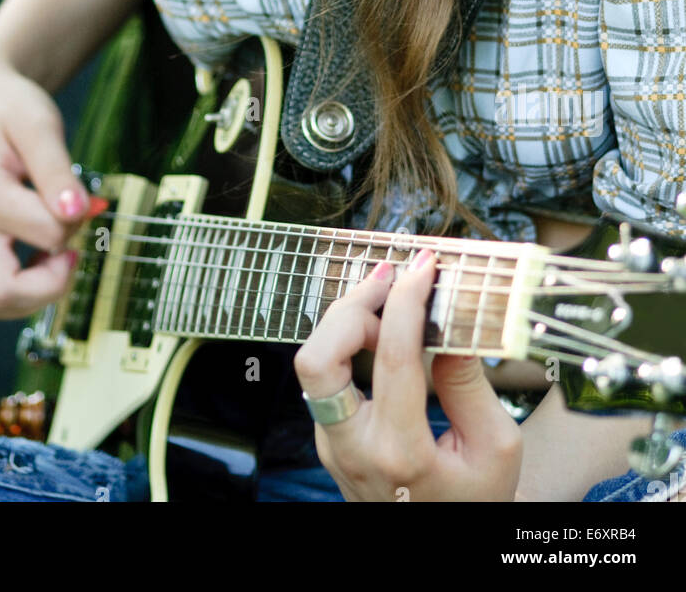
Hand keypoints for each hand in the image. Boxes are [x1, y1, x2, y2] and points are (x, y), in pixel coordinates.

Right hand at [0, 56, 98, 319]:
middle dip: (50, 284)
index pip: (44, 234)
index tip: (87, 202)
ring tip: (59, 255)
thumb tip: (78, 214)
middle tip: (73, 250)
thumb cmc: (10, 109)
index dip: (76, 222)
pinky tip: (46, 256)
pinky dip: (22, 290)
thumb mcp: (39, 124)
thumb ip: (57, 170)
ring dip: (34, 295)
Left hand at [293, 250, 522, 501]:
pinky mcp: (327, 436)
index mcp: (401, 453)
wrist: (442, 542)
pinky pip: (326, 374)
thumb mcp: (496, 447)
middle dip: (351, 306)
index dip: (407, 300)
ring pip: (314, 362)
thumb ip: (469, 381)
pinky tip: (379, 324)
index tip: (425, 267)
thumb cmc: (476, 498)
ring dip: (347, 318)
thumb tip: (449, 313)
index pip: (392, 358)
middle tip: (391, 280)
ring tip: (388, 294)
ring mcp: (332, 444)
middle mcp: (353, 449)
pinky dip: (348, 339)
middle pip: (318, 359)